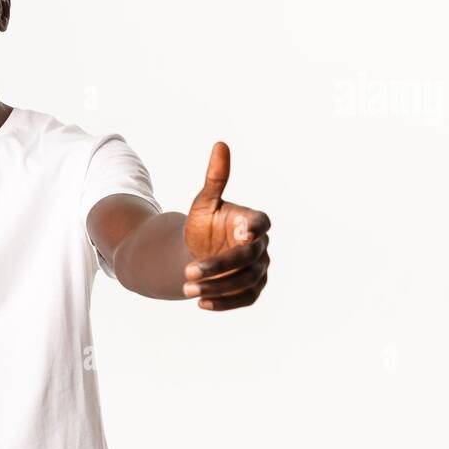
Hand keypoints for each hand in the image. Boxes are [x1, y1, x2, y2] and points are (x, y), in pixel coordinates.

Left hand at [182, 141, 270, 310]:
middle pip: (247, 257)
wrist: (197, 252)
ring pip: (245, 281)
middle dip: (219, 266)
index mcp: (253, 222)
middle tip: (188, 272)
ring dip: (217, 287)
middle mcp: (261, 247)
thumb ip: (215, 179)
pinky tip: (201, 304)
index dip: (253, 228)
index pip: (261, 224)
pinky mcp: (251, 290)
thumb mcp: (204, 202)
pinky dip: (224, 303)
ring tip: (187, 289)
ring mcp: (259, 270)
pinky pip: (244, 298)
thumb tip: (221, 145)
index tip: (240, 233)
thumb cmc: (204, 224)